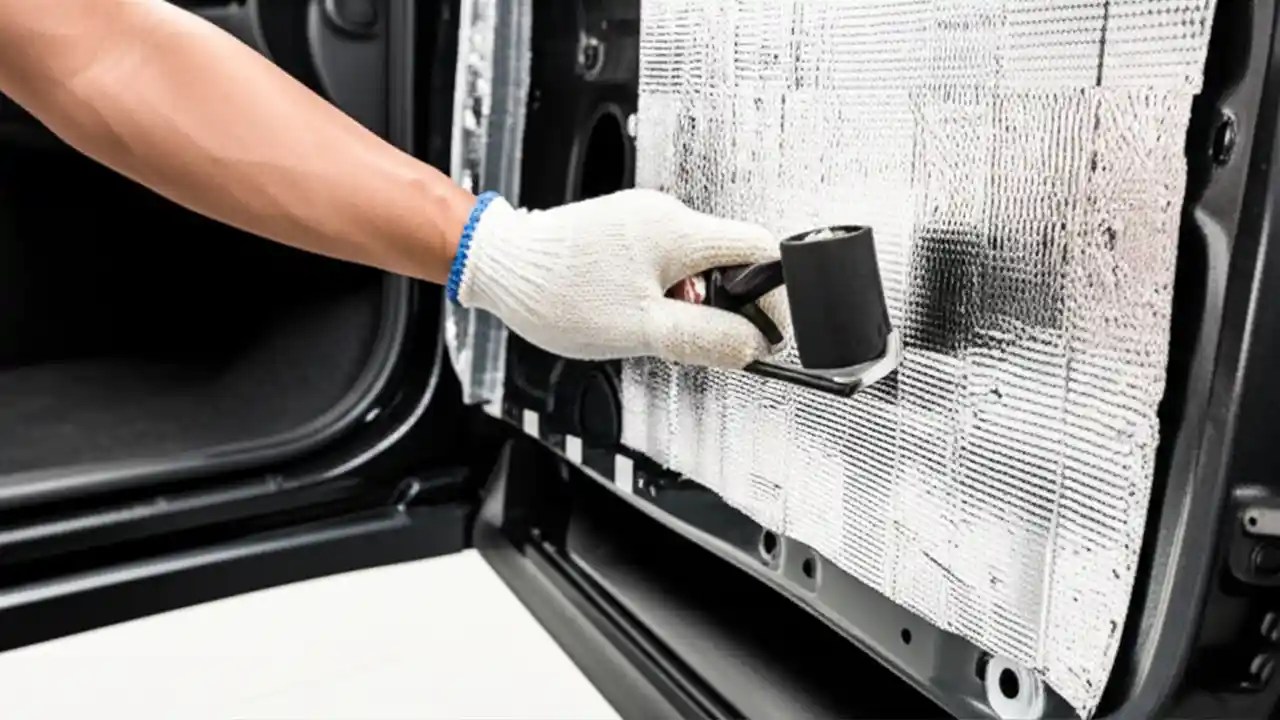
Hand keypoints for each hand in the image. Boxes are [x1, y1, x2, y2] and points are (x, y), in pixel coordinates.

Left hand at [449, 189, 789, 368]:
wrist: (499, 268)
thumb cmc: (558, 293)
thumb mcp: (643, 330)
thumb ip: (707, 338)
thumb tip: (753, 346)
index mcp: (679, 231)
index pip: (762, 249)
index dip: (774, 294)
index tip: (761, 328)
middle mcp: (665, 215)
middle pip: (729, 260)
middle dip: (721, 303)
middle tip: (690, 332)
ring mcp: (641, 221)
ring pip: (694, 266)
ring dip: (685, 302)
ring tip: (647, 322)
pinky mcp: (621, 232)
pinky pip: (662, 264)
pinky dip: (659, 293)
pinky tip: (629, 309)